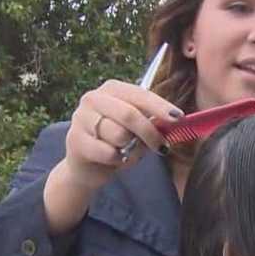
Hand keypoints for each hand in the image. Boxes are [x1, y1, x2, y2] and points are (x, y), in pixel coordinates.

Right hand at [59, 81, 181, 191]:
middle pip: (129, 114)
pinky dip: (118, 160)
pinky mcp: (75, 140)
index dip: (159, 106)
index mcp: (112, 89)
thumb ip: (151, 122)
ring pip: (119, 134)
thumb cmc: (116, 142)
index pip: (139, 94)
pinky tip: (113, 159)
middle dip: (149, 133)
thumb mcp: (136, 129)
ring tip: (126, 152)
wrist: (86, 166)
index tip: (178, 118)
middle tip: (161, 147)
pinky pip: (108, 152)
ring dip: (131, 149)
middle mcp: (93, 98)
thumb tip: (175, 121)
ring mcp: (81, 118)